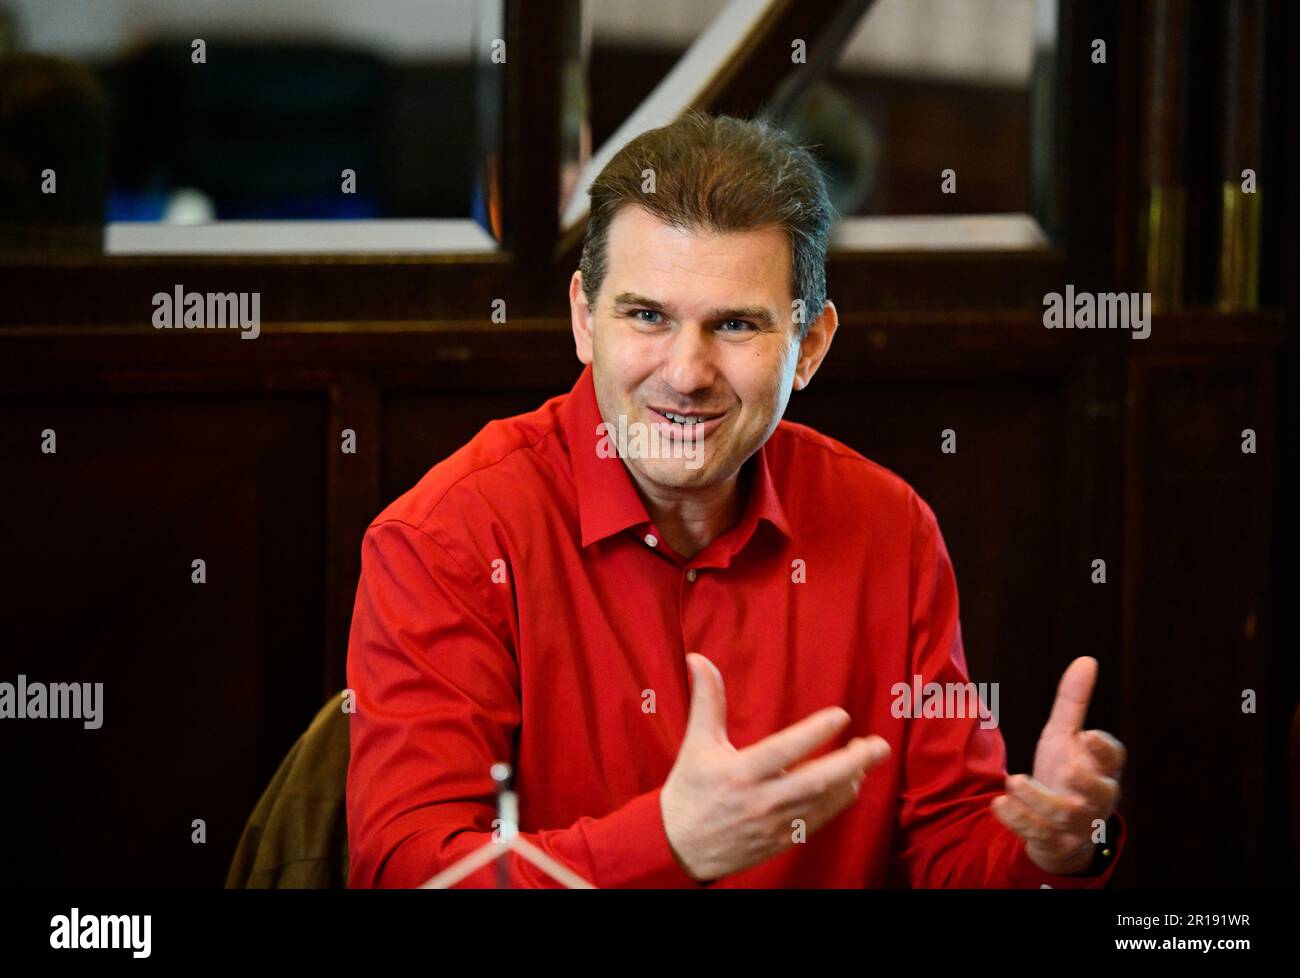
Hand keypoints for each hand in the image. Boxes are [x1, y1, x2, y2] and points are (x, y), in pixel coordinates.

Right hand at [660, 653, 890, 882]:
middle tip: (879, 745)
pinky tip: (850, 787)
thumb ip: (707, 701)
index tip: (841, 715)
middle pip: (817, 780)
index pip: (785, 749)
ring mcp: (774, 823)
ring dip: (850, 781)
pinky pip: (818, 821)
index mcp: (741, 772)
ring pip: (823, 802)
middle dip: (854, 762)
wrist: (679, 848)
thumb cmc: (689, 790)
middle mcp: (762, 799)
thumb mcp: (696, 744)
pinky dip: (838, 803)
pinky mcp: (781, 840)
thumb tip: (699, 659)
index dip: (815, 732)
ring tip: (867, 760)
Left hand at [991, 656, 1125, 874]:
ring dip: (1039, 798)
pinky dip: (1019, 821)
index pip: (1113, 760)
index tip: (1088, 734)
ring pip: (1065, 816)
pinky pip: (1039, 835)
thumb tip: (1086, 660)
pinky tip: (999, 804)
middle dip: (1083, 781)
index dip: (1104, 748)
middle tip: (1065, 768)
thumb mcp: (1064, 736)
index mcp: (1101, 770)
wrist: (1057, 826)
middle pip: (1099, 793)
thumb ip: (1074, 703)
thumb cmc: (1066, 771)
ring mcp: (1075, 824)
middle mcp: (1094, 798)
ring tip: (1014, 780)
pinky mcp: (1053, 842)